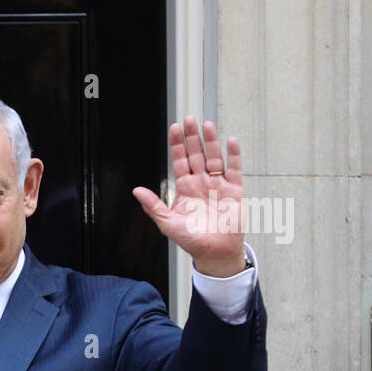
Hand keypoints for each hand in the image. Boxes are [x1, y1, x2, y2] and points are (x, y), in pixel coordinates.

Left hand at [131, 116, 248, 276]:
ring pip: (214, 157)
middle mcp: (201, 183)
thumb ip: (153, 205)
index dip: (177, 145)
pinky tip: (230, 141)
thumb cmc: (191, 239)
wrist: (214, 253)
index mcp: (185, 188)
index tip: (174, 128)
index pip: (180, 161)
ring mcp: (219, 185)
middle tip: (189, 118)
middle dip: (192, 137)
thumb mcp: (167, 223)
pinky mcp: (235, 190)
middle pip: (196, 154)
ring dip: (211, 141)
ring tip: (206, 125)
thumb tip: (135, 190)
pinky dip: (233, 156)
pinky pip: (234, 169)